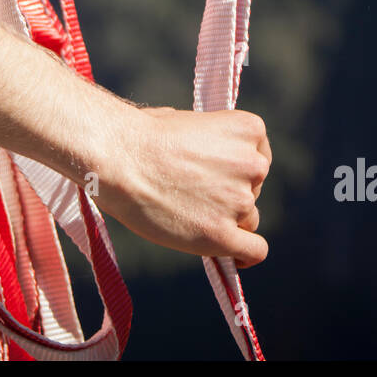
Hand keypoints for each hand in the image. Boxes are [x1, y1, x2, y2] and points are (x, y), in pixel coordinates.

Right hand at [95, 106, 272, 266]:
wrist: (118, 158)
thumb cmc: (141, 135)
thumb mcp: (189, 121)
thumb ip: (213, 142)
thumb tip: (211, 160)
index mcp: (249, 130)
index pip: (258, 159)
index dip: (235, 170)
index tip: (213, 175)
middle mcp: (253, 165)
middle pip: (253, 191)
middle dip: (228, 194)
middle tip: (192, 195)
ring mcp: (239, 202)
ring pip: (248, 220)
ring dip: (226, 220)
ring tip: (188, 215)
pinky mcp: (222, 235)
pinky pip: (253, 251)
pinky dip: (245, 254)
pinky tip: (232, 256)